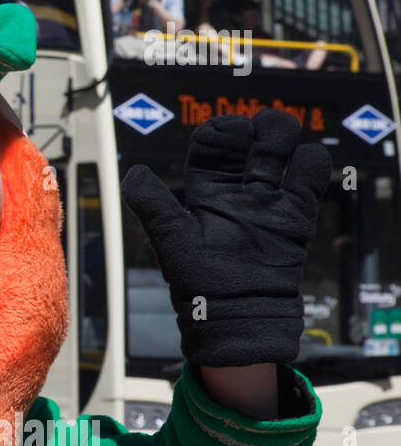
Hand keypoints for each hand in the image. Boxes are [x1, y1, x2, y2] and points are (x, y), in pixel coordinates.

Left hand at [121, 109, 331, 367]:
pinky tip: (301, 167)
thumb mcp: (170, 238)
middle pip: (250, 139)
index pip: (212, 144)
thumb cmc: (200, 282)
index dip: (219, 131)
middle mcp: (236, 192)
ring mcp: (267, 202)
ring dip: (281, 135)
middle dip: (254, 127)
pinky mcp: (295, 218)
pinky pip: (310, 179)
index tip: (223, 133)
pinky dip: (312, 163)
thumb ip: (152, 203)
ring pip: (280, 150)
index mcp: (204, 192)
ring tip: (277, 145)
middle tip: (252, 136)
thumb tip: (134, 173)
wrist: (238, 318)